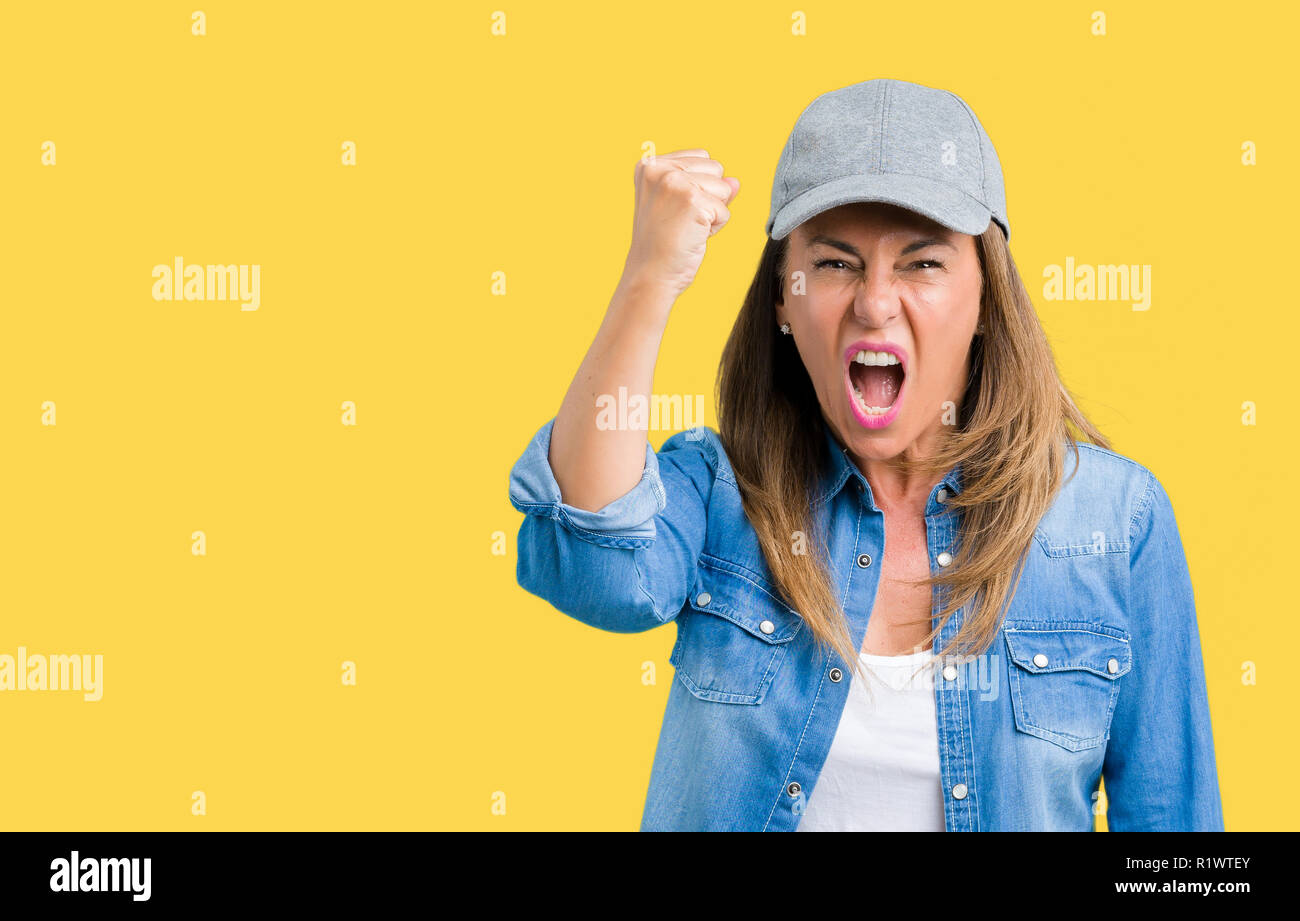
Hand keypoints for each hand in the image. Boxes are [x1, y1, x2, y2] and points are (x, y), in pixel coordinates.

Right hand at [620, 148, 739, 300]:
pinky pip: (725, 210)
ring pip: (724, 188)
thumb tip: (735, 181)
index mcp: (649, 164)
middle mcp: (659, 168)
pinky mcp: (692, 200)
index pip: (702, 158)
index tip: (674, 210)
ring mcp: (675, 182)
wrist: (650, 275)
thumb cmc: (662, 244)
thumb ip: (707, 186)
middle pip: (716, 168)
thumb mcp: (681, 206)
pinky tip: (692, 236)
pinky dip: (715, 227)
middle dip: (708, 197)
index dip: (698, 187)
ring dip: (712, 212)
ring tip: (686, 228)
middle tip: (681, 221)